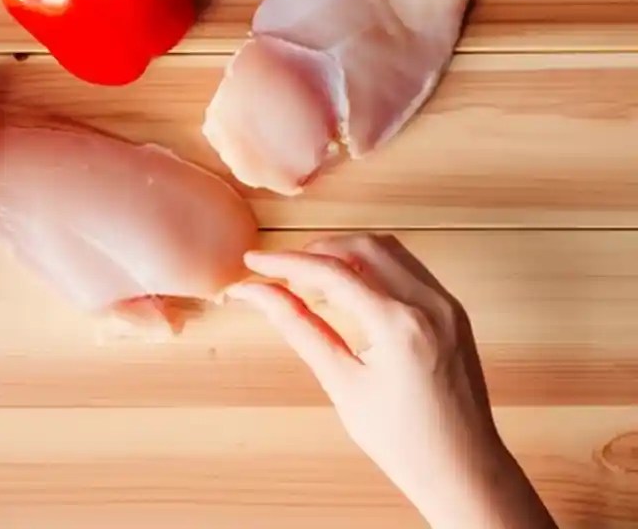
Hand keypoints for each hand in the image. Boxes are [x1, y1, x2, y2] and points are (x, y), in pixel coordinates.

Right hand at [231, 233, 555, 528]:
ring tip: (310, 278)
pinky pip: (408, 269)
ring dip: (345, 253)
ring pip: (388, 251)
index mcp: (399, 326)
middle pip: (361, 246)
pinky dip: (372, 267)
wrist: (463, 470)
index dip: (285, 262)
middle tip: (279, 269)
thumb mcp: (341, 383)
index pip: (331, 272)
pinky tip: (348, 290)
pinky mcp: (453, 312)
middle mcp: (429, 305)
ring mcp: (447, 305)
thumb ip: (299, 328)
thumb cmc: (404, 441)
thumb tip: (259, 295)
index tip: (254, 263)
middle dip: (315, 250)